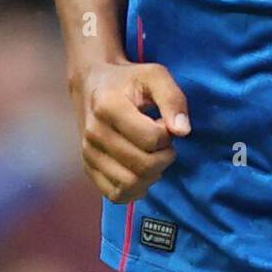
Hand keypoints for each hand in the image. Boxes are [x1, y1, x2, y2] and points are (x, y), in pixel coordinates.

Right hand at [71, 61, 189, 202]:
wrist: (92, 84)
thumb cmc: (129, 79)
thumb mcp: (155, 76)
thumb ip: (173, 99)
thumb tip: (183, 131)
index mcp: (108, 107)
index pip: (150, 139)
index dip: (167, 136)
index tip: (165, 125)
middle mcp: (94, 134)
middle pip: (142, 166)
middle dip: (164, 157)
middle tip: (165, 143)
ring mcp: (88, 154)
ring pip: (129, 185)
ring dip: (152, 175)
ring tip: (153, 156)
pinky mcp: (88, 168)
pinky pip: (115, 195)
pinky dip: (136, 190)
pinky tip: (142, 172)